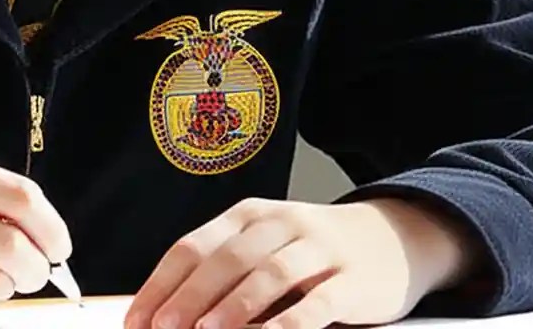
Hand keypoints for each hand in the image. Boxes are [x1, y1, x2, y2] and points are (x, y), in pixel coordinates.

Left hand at [125, 197, 480, 328]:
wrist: (394, 238)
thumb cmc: (314, 251)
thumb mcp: (266, 247)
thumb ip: (222, 272)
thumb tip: (167, 311)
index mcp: (248, 216)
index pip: (192, 247)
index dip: (161, 284)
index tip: (138, 319)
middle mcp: (280, 224)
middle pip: (226, 259)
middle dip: (189, 297)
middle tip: (164, 328)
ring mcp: (318, 248)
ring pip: (269, 273)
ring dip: (234, 306)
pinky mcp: (351, 278)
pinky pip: (318, 301)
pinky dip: (289, 321)